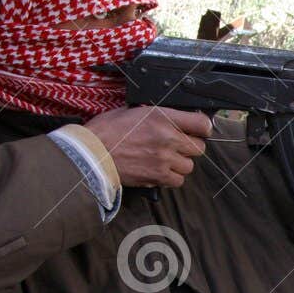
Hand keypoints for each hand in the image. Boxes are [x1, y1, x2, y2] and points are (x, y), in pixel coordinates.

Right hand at [82, 106, 212, 187]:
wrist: (91, 153)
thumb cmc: (107, 131)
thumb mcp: (134, 112)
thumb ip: (158, 116)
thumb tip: (176, 120)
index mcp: (162, 116)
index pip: (202, 124)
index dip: (203, 129)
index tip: (198, 131)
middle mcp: (167, 137)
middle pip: (199, 148)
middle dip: (189, 148)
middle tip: (176, 147)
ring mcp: (164, 158)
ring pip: (189, 166)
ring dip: (180, 164)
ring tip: (163, 160)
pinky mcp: (158, 176)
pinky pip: (178, 181)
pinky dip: (171, 178)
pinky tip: (159, 171)